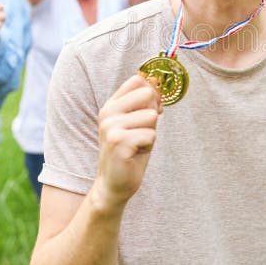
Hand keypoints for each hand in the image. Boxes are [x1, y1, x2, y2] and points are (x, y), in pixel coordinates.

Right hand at [93, 74, 162, 209]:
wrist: (114, 184)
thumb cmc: (130, 152)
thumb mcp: (137, 123)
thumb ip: (145, 104)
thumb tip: (158, 85)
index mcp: (111, 105)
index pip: (137, 80)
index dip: (152, 93)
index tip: (150, 110)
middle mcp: (108, 113)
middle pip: (148, 94)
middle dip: (153, 114)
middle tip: (141, 132)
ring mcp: (111, 127)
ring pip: (151, 116)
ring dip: (150, 133)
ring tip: (137, 144)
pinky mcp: (118, 142)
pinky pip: (151, 134)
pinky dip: (148, 146)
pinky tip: (135, 153)